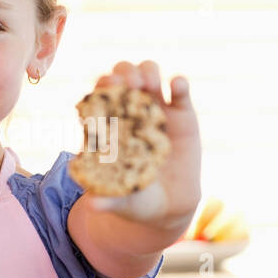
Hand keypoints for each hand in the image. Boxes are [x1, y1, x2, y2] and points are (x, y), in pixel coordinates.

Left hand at [84, 60, 200, 223]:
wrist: (169, 205)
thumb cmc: (135, 199)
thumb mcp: (120, 200)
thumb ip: (107, 200)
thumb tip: (94, 206)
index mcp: (109, 122)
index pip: (102, 92)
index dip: (104, 86)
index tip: (110, 88)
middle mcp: (131, 110)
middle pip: (123, 74)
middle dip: (125, 74)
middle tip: (132, 86)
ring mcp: (158, 109)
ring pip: (149, 73)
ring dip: (148, 72)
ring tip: (152, 85)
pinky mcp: (183, 114)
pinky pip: (180, 90)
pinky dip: (179, 83)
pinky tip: (177, 85)